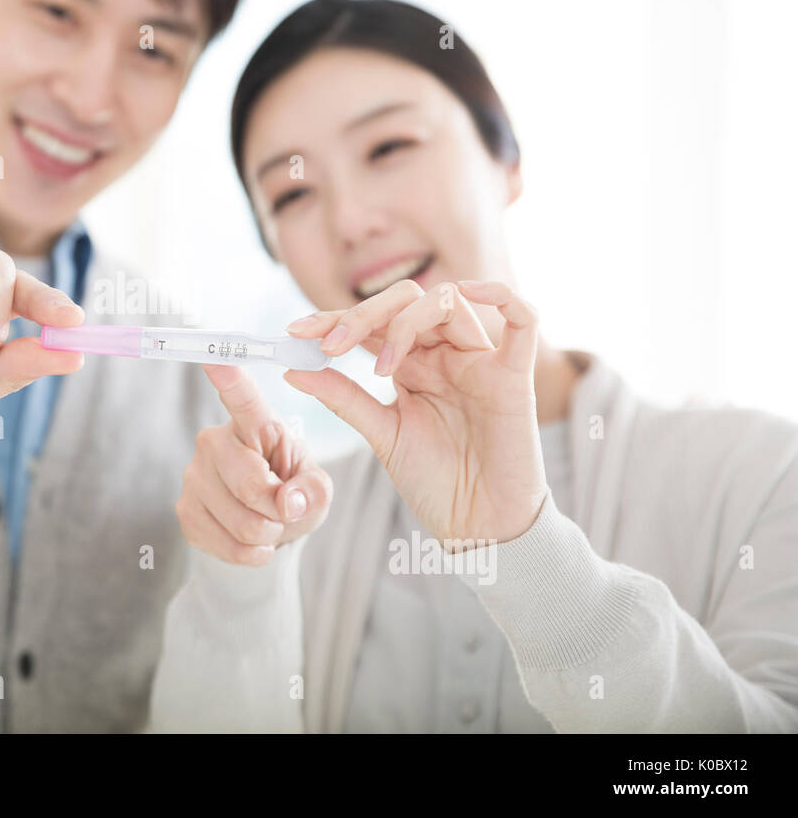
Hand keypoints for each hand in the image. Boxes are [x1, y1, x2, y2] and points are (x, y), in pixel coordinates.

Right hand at [175, 364, 332, 565]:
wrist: (266, 528)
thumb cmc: (292, 493)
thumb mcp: (316, 489)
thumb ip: (313, 490)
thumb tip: (285, 502)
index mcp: (254, 424)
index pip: (241, 400)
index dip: (229, 379)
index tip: (214, 356)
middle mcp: (215, 441)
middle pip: (250, 486)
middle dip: (278, 512)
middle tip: (283, 511)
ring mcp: (194, 475)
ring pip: (240, 522)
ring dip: (266, 536)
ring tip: (268, 524)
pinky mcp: (184, 510)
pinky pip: (225, 545)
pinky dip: (249, 554)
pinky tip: (251, 542)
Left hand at [283, 279, 548, 546]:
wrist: (477, 526)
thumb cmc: (435, 481)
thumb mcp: (381, 434)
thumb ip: (343, 398)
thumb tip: (293, 369)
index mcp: (412, 364)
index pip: (372, 322)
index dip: (332, 319)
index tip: (294, 332)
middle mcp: (445, 354)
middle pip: (407, 300)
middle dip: (362, 314)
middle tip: (329, 345)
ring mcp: (480, 361)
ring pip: (449, 301)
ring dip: (405, 322)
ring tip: (382, 368)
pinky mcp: (514, 377)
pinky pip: (525, 318)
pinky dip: (502, 295)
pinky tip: (471, 292)